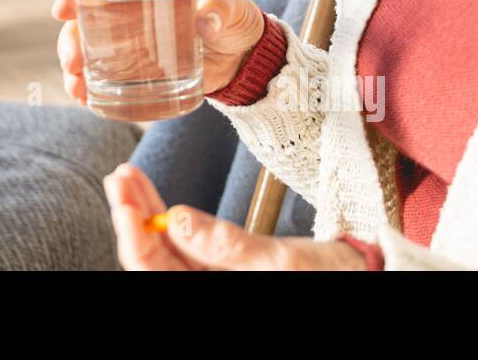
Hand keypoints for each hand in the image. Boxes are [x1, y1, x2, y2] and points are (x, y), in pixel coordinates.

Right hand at [52, 0, 266, 102]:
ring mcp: (130, 44)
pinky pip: (105, 78)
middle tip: (73, 62)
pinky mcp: (138, 71)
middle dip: (70, 40)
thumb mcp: (231, 7)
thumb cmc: (234, 19)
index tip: (62, 9)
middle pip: (85, 21)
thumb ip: (220, 8)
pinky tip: (86, 100)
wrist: (244, 57)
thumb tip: (206, 21)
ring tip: (76, 89)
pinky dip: (91, 88)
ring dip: (75, 69)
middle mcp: (129, 13)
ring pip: (89, 51)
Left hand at [104, 163, 365, 270]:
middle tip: (118, 177)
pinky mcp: (217, 269)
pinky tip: (152, 196)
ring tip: (127, 177)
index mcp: (211, 300)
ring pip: (163, 248)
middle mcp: (202, 291)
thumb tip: (177, 218)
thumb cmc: (327, 278)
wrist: (359, 276)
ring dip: (144, 211)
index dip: (133, 237)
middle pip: (151, 258)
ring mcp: (207, 280)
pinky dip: (166, 217)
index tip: (122, 201)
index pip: (153, 272)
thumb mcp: (281, 261)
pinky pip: (182, 244)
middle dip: (131, 216)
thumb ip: (226, 245)